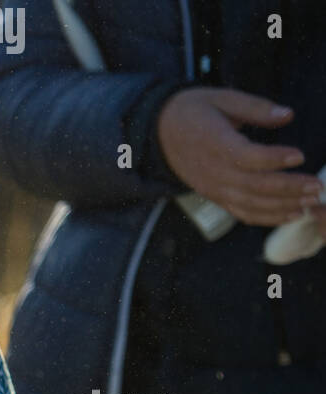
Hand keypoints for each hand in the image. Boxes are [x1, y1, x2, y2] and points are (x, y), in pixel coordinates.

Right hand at [157, 88, 323, 226]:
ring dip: (283, 207)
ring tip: (310, 204)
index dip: (274, 159)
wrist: (160, 135)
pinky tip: (290, 214)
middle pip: (254, 186)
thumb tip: (288, 115)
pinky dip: (267, 217)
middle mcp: (214, 172)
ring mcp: (215, 188)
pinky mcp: (216, 197)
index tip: (300, 155)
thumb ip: (256, 108)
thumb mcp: (222, 98)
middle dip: (288, 189)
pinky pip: (242, 213)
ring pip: (251, 204)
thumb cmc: (194, 112)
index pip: (247, 157)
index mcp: (215, 144)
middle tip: (316, 187)